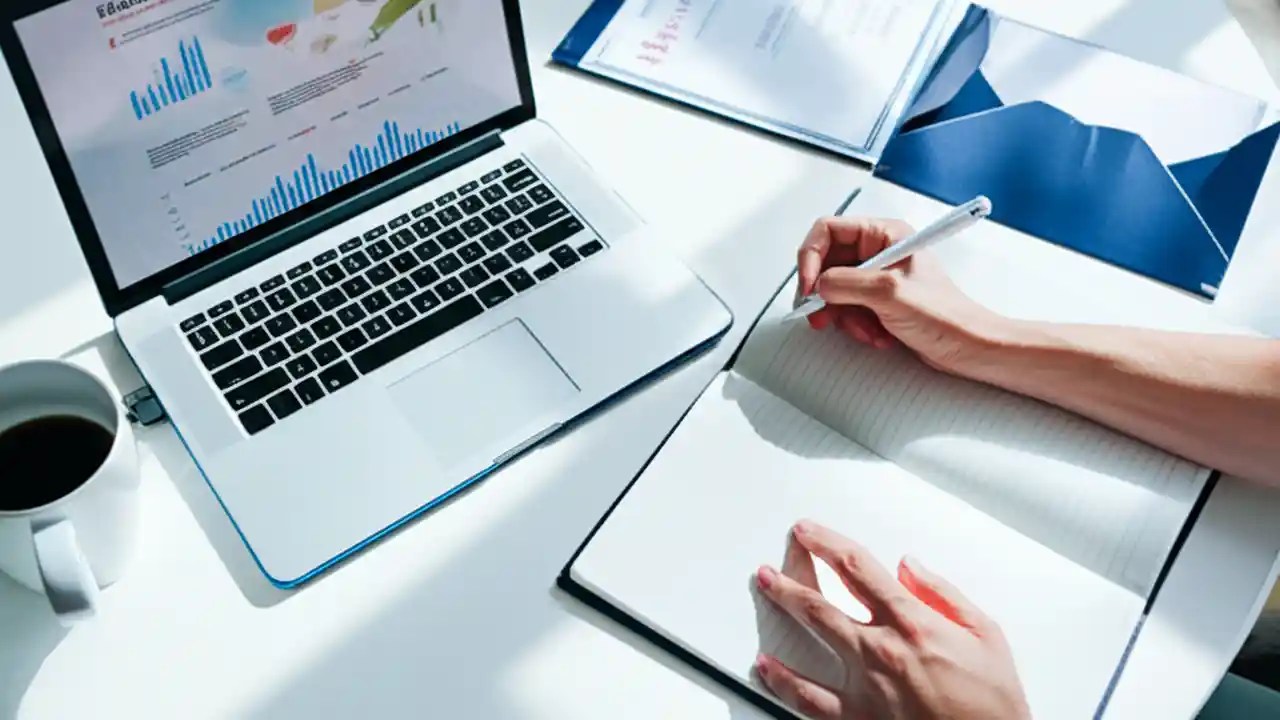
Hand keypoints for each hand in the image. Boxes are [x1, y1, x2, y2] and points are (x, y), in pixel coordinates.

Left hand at [754, 521, 1029, 719]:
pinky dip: (782, 680)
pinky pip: (809, 698)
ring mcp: (866, 684)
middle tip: (775, 561)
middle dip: (792, 574)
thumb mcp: (986, 633)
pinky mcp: (857, 717)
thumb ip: (943, 593)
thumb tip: (910, 566)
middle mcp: (883, 648)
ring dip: (783, 607)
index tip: (808, 533)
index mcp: (913, 622)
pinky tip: (765, 666)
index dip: (827, 543)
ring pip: (811, 637)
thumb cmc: (993, 703)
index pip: (857, 567)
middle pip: (822, 600)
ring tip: (766, 588)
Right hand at [796, 217, 1007, 374]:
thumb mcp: (889, 293)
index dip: (811, 257)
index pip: (829, 230)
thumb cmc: (945, 315)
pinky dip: (854, 326)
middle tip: (820, 316)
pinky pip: (847, 309)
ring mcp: (876, 278)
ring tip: (864, 330)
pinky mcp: (877, 302)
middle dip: (823, 294)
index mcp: (884, 235)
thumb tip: (817, 285)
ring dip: (842, 315)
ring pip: (834, 291)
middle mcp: (878, 252)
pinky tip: (877, 335)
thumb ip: (847, 283)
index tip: (808, 286)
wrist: (968, 348)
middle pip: (826, 263)